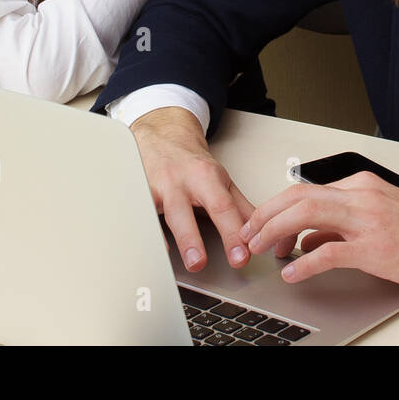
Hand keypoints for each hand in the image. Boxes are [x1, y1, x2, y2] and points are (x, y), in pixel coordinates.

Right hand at [130, 107, 254, 272]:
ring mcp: (156, 188)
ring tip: (167, 263)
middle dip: (191, 239)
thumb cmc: (192, 163)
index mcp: (205, 177)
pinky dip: (142, 232)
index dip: (232, 233)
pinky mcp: (138, 194)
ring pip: (155, 213)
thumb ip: (240, 207)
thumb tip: (260, 230)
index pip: (222, 207)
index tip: (240, 256)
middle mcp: (179, 182)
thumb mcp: (221, 179)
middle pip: (184, 212)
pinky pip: (138, 215)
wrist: (163, 136)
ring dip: (160, 240)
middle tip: (199, 263)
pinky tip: (148, 248)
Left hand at [240, 171, 398, 293]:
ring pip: (306, 216)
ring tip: (259, 249)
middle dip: (265, 215)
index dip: (276, 208)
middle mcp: (362, 196)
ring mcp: (368, 221)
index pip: (306, 189)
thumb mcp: (384, 215)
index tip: (260, 224)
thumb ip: (345, 223)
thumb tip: (308, 239)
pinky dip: (304, 262)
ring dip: (274, 232)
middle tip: (247, 234)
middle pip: (298, 197)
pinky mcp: (376, 248)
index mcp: (364, 184)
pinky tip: (293, 272)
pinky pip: (328, 252)